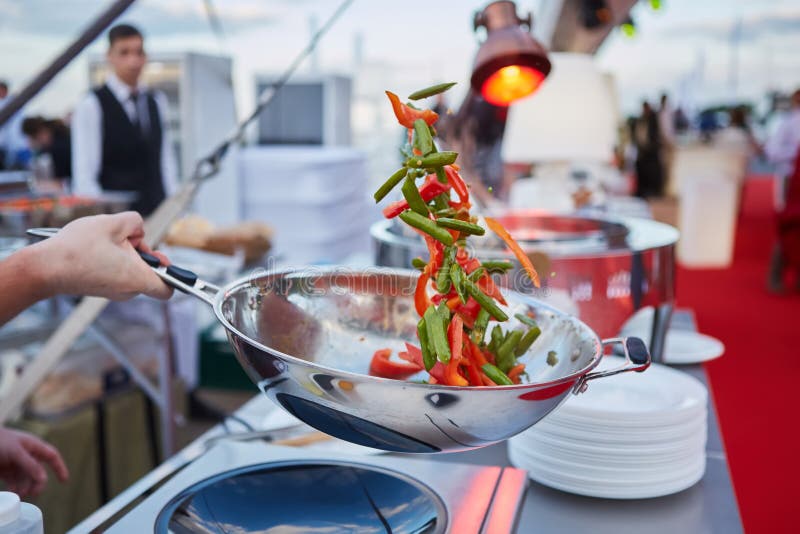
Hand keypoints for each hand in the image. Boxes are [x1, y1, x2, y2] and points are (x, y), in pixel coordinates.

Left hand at [0, 428, 68, 497]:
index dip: (59, 467)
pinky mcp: (6, 470)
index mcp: (34, 446)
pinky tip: (11, 493)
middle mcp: (27, 455)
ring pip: (26, 479)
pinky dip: (14, 489)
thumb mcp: (16, 451)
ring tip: (19, 495)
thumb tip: (43, 478)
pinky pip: (13, 482)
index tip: (64, 481)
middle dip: (38, 483)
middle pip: (38, 472)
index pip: (52, 456)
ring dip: (25, 488)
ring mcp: (16, 463)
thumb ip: (30, 465)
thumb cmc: (0, 441)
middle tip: (33, 493)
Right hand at [34, 212, 172, 300]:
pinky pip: (116, 272)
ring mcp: (112, 292)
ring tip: (106, 240)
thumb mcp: (112, 222)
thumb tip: (139, 230)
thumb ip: (135, 222)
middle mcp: (128, 291)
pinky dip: (112, 259)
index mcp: (137, 279)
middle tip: (126, 238)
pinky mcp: (100, 288)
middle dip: (142, 252)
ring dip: (124, 253)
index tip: (161, 258)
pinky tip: (97, 247)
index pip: (168, 289)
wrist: (43, 268)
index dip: (172, 274)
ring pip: (131, 270)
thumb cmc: (76, 249)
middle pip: (149, 272)